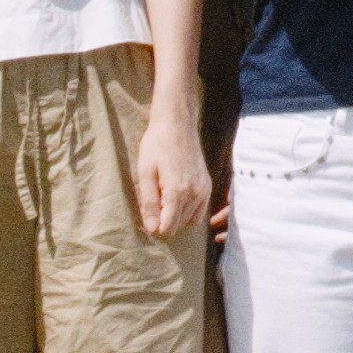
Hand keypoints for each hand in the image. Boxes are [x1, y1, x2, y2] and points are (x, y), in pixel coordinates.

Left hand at [130, 101, 212, 242]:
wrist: (177, 124)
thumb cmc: (156, 145)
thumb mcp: (145, 173)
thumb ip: (149, 202)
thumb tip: (152, 229)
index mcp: (177, 192)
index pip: (167, 228)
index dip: (154, 226)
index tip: (147, 211)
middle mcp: (194, 194)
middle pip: (177, 226)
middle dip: (164, 220)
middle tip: (153, 200)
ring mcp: (204, 190)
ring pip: (189, 220)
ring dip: (175, 215)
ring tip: (164, 195)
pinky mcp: (207, 185)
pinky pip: (200, 211)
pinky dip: (188, 211)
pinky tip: (177, 197)